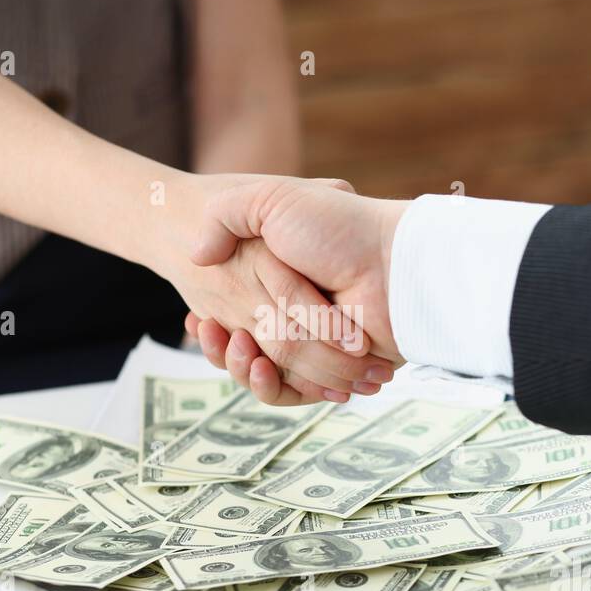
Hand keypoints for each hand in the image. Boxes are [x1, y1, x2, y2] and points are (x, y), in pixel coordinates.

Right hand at [185, 179, 408, 402]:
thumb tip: (199, 256)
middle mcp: (296, 313)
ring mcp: (316, 343)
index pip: (234, 312)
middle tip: (211, 327)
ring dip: (238, 364)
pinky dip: (269, 386)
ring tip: (233, 342)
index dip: (212, 325)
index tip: (199, 320)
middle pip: (243, 345)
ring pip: (261, 369)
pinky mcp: (333, 369)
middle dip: (222, 344)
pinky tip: (255, 366)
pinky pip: (290, 390)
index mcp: (279, 279)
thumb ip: (228, 215)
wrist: (391, 258)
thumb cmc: (337, 225)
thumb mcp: (272, 199)